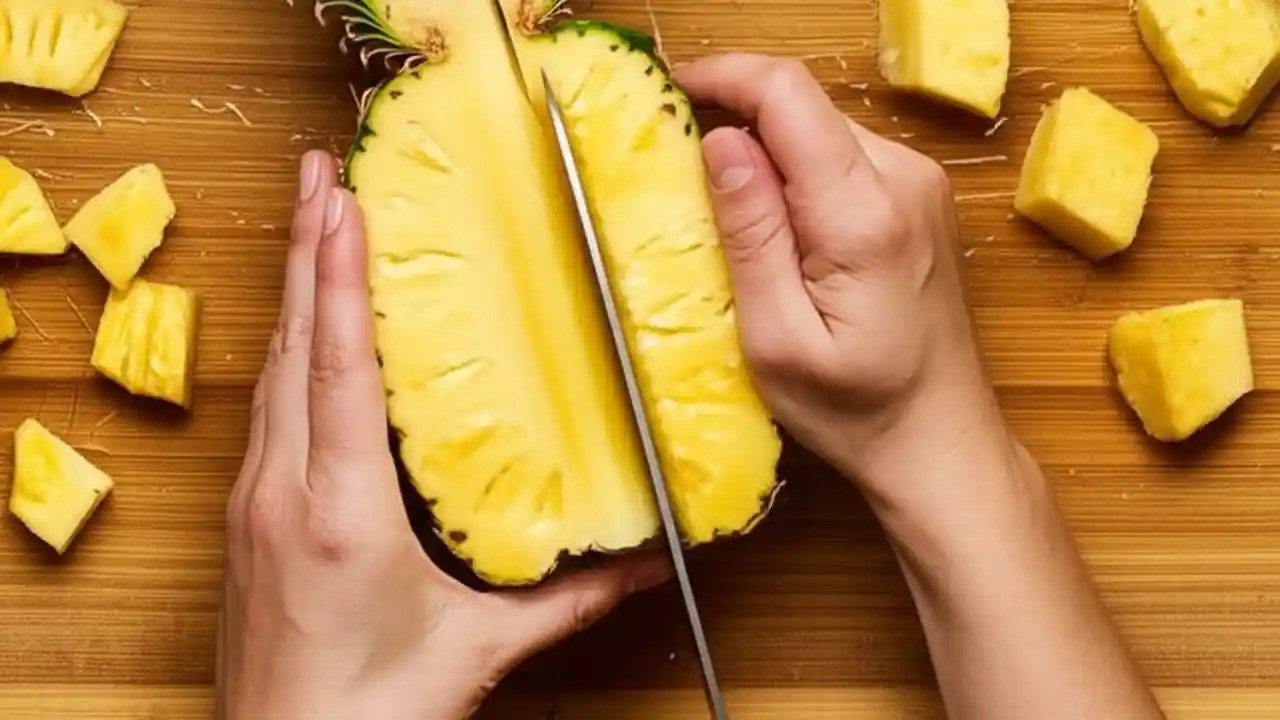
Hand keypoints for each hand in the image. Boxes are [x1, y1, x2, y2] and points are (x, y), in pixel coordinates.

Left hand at [216, 151, 669, 719]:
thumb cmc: (367, 711)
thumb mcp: (478, 649)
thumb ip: (567, 600)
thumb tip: (640, 561)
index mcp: (338, 512)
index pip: (339, 369)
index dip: (343, 280)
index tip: (345, 204)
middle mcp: (282, 490)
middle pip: (293, 345)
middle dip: (308, 248)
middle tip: (320, 171)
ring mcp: (253, 498)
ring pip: (271, 368)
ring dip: (294, 286)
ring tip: (311, 217)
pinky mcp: (247, 511)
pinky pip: (267, 402)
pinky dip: (288, 341)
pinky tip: (302, 319)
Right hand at [677, 55, 1005, 510]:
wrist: (939, 440)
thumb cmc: (856, 409)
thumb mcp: (777, 339)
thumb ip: (751, 234)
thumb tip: (720, 141)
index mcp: (865, 214)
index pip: (789, 95)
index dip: (722, 77)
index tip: (667, 94)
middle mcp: (905, 180)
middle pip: (803, 107)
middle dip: (736, 120)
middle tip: (681, 170)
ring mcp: (920, 184)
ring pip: (820, 129)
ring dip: (766, 151)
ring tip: (728, 213)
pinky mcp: (918, 197)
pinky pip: (842, 156)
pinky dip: (797, 173)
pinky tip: (779, 228)